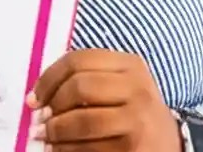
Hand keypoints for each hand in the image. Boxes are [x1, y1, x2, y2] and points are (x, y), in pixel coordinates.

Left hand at [29, 49, 182, 151]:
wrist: (167, 144)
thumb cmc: (132, 111)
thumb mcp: (119, 85)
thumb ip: (85, 80)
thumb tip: (38, 95)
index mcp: (130, 65)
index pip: (78, 60)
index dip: (49, 78)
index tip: (35, 96)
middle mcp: (137, 88)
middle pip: (79, 87)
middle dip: (53, 105)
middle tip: (40, 119)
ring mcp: (137, 118)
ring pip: (82, 120)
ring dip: (56, 131)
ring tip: (46, 136)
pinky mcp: (133, 147)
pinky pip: (88, 148)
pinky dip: (66, 150)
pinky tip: (60, 150)